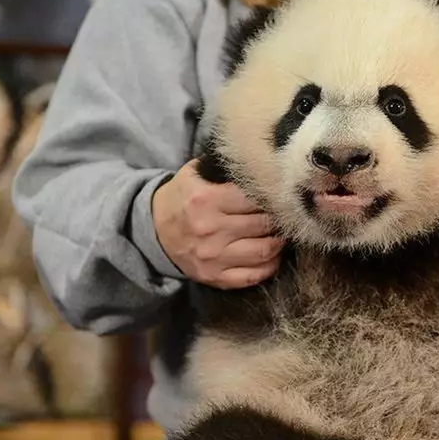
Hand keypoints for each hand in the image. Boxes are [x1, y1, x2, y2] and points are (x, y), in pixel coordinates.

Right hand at [152, 159, 283, 288]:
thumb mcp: (196, 174)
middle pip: (263, 224)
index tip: (278, 194)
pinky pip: (253, 275)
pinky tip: (272, 255)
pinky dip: (269, 266)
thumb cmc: (183, 198)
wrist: (154, 231)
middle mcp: (210, 229)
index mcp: (206, 199)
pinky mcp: (215, 277)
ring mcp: (213, 257)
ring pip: (264, 251)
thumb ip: (226, 169)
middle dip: (278, 218)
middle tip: (285, 214)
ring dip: (279, 242)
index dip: (270, 195)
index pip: (254, 197)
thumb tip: (261, 162)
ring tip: (280, 232)